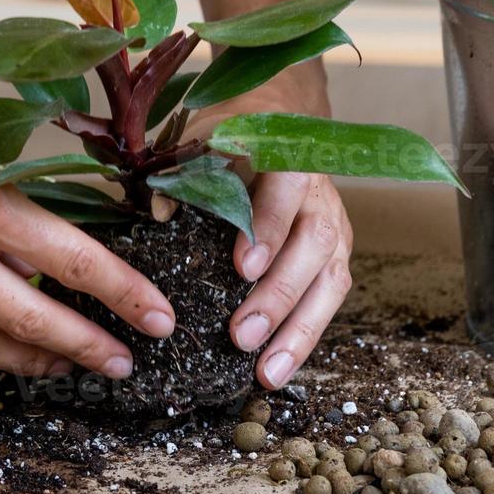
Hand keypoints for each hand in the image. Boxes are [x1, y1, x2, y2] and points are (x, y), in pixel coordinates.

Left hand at [185, 65, 353, 390]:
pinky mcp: (336, 259)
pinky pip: (328, 302)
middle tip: (241, 335)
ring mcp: (334, 228)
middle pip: (312, 246)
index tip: (243, 268)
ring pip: (329, 282)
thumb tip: (157, 212)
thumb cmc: (229, 138)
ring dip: (298, 331)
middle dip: (278, 295)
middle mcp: (319, 195)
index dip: (269, 228)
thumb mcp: (201, 142)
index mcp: (286, 159)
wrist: (276, 119)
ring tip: (266, 373)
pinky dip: (303, 339)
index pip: (285, 191)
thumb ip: (182, 174)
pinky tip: (277, 370)